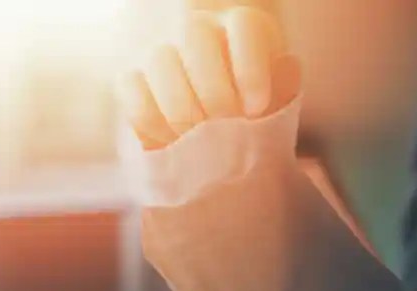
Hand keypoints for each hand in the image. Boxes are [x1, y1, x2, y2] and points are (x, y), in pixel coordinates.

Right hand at [119, 7, 301, 149]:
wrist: (220, 139)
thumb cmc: (252, 115)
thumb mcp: (277, 101)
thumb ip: (285, 87)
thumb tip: (286, 64)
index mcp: (240, 27)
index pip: (244, 24)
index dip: (250, 67)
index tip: (256, 108)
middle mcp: (199, 30)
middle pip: (196, 35)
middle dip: (213, 88)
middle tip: (225, 125)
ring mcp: (164, 53)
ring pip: (160, 59)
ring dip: (179, 104)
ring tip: (196, 137)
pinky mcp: (135, 79)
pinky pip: (130, 85)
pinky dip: (149, 115)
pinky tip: (169, 140)